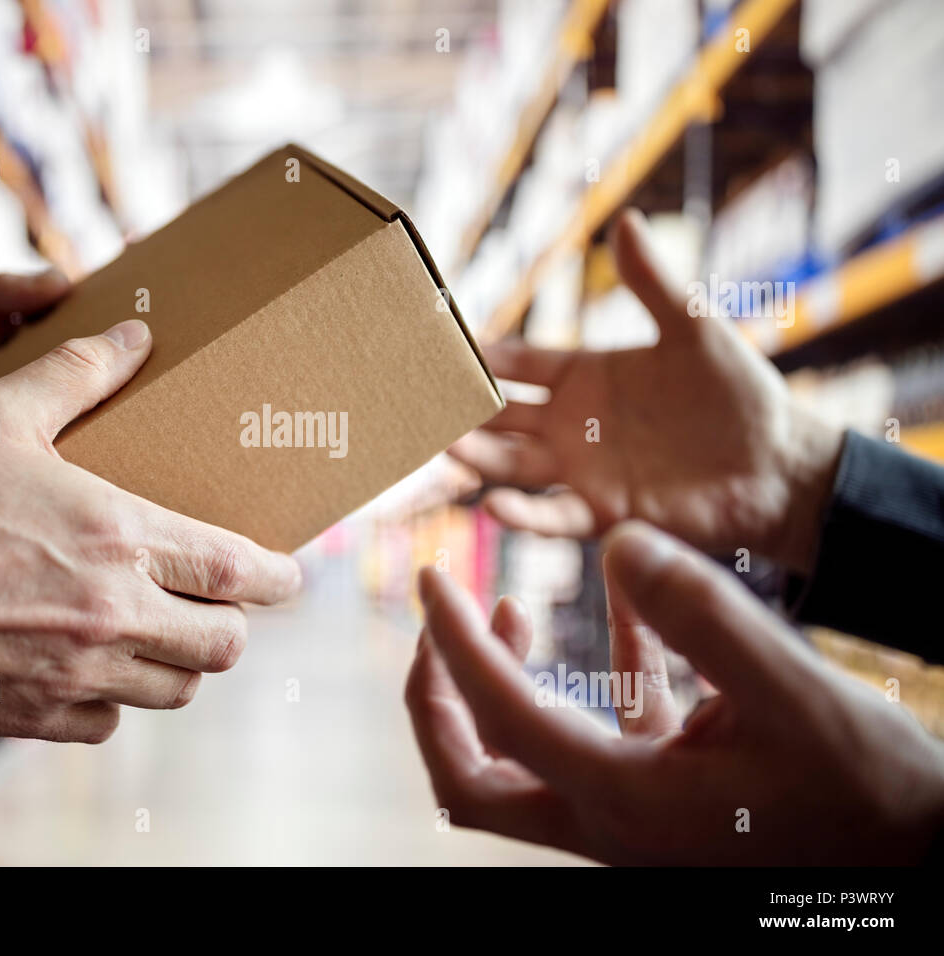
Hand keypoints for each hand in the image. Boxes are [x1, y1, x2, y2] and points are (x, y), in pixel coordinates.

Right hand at [0, 319, 301, 743]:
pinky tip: (88, 664)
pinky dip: (113, 698)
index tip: (289, 575)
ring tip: (158, 630)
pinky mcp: (31, 716)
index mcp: (118, 540)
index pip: (237, 571)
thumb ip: (77, 375)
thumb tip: (134, 336)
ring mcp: (74, 675)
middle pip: (224, 645)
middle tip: (217, 602)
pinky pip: (108, 723)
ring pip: (174, 690)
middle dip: (233, 624)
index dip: (278, 577)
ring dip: (178, 661)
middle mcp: (111, 616)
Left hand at [405, 521, 943, 864]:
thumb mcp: (793, 695)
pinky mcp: (673, 789)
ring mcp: (635, 810)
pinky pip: (612, 727)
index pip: (497, 716)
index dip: (453, 643)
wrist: (923, 856)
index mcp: (621, 799)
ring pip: (522, 762)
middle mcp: (609, 816)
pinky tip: (626, 601)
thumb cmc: (868, 794)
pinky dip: (601, 669)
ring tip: (513, 606)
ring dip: (500, 686)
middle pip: (470, 779)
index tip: (433, 577)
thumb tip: (620, 543)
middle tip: (443, 621)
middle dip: (438, 698)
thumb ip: (707, 617)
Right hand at [448, 210, 842, 572]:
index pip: (517, 363)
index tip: (433, 343)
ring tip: (445, 448)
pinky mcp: (606, 510)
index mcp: (585, 375)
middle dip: (458, 409)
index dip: (479, 355)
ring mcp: (583, 470)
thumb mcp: (695, 327)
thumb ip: (653, 282)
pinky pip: (555, 514)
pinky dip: (524, 513)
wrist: (779, 463)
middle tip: (413, 401)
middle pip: (499, 416)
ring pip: (513, 464)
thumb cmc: (740, 393)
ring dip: (478, 458)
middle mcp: (572, 424)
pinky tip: (494, 505)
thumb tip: (626, 219)